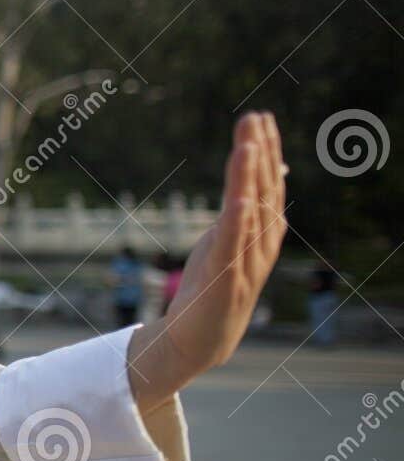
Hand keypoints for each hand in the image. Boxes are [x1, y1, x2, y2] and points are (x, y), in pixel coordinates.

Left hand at [127, 112, 286, 410]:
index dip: (265, 152)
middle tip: (255, 118)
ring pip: (251, 216)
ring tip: (248, 147)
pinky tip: (239, 202)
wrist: (195, 343)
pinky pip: (232, 250)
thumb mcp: (224, 242)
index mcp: (258, 235)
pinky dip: (237, 225)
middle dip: (259, 155)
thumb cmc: (209, 289)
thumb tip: (256, 175)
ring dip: (249, 180)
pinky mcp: (225, 284)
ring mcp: (244, 265)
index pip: (266, 185)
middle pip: (262, 193)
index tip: (259, 118)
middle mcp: (258, 247)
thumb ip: (241, 211)